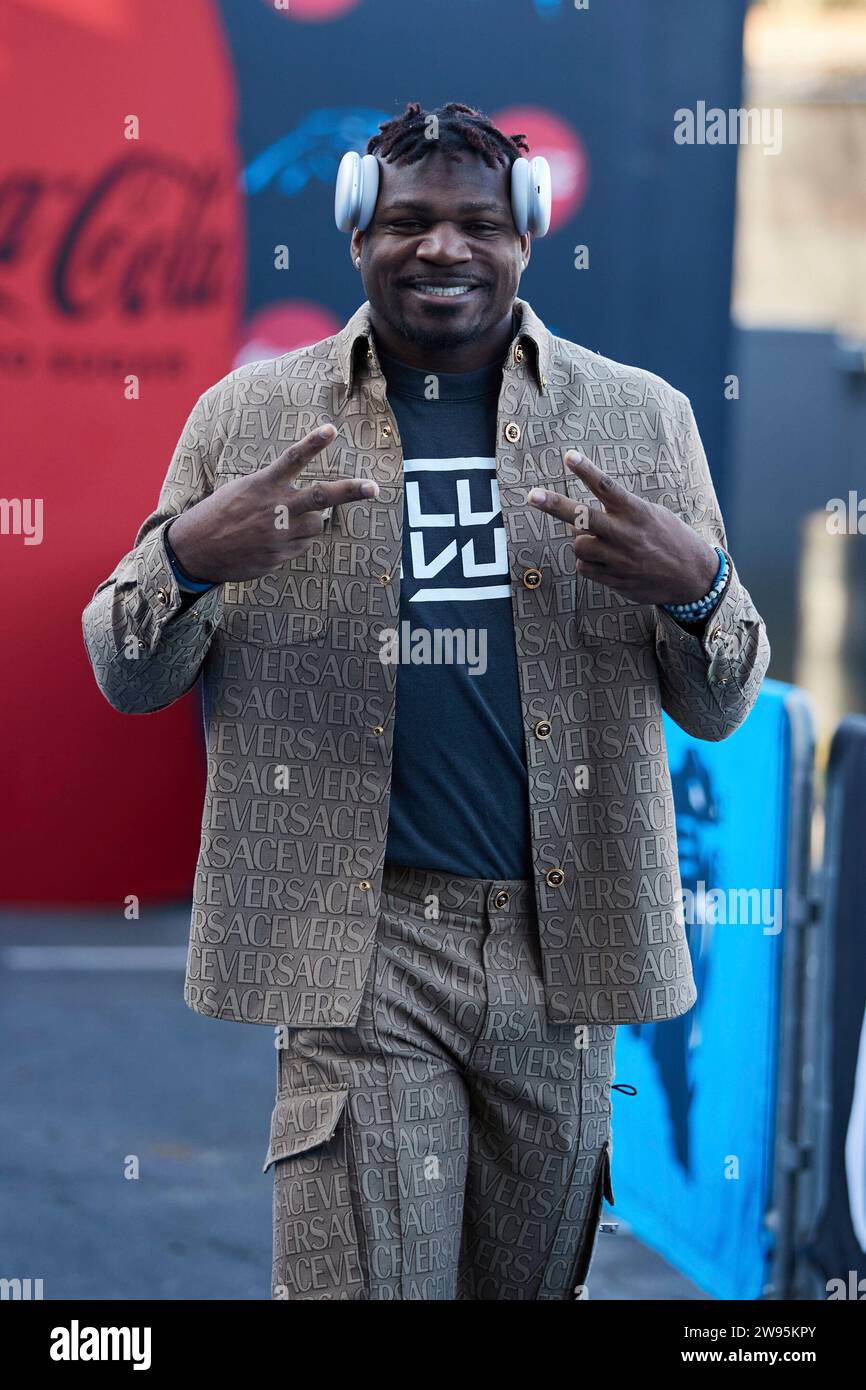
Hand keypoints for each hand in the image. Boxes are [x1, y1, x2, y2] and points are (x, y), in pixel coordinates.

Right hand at [167, 424, 377, 582]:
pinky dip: (294, 541)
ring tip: (284, 522)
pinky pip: (301, 546)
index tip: (331, 430)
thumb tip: (309, 503)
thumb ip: (274, 489)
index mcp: (263, 485)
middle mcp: (275, 509)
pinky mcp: (279, 556)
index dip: (313, 443)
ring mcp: (279, 535)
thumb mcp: (242, 490)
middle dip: (350, 491)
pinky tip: (271, 541)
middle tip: (374, 488)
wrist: (196, 550)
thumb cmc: (221, 514)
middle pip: (321, 497)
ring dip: (310, 522)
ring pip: (316, 525)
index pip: (292, 459)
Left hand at [527, 450, 718, 605]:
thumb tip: (583, 518)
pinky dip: (590, 564)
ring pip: (578, 546)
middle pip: (581, 517)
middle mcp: (625, 534)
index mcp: (637, 512)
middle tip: (532, 495)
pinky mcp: (614, 580)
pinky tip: (608, 562)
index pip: (606, 487)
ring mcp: (618, 559)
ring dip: (583, 542)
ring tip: (603, 543)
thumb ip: (620, 511)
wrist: (692, 578)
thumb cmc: (669, 539)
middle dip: (554, 505)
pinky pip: (585, 568)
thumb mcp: (652, 515)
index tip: (568, 456)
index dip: (586, 470)